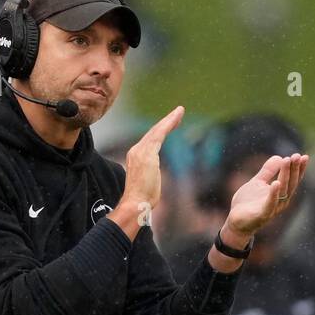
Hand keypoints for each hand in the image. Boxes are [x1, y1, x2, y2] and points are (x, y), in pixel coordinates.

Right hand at [108, 106, 184, 239]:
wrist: (135, 203)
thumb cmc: (142, 199)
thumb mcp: (147, 182)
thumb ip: (150, 173)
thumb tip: (153, 176)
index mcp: (135, 157)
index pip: (150, 140)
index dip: (160, 131)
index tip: (170, 125)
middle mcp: (136, 150)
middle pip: (153, 132)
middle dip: (166, 122)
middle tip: (178, 113)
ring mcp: (141, 151)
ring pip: (157, 130)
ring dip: (169, 119)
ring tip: (180, 111)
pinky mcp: (148, 153)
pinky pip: (160, 134)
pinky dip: (168, 124)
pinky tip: (176, 117)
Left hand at [224, 153, 308, 240]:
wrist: (236, 222)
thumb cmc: (248, 203)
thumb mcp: (257, 182)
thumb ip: (268, 171)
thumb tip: (279, 157)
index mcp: (281, 194)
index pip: (293, 180)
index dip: (299, 169)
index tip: (303, 156)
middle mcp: (280, 202)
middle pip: (290, 184)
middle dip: (294, 169)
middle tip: (297, 156)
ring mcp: (272, 209)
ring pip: (282, 191)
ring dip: (285, 175)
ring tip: (286, 161)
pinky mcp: (262, 215)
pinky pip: (270, 204)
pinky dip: (273, 194)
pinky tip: (276, 183)